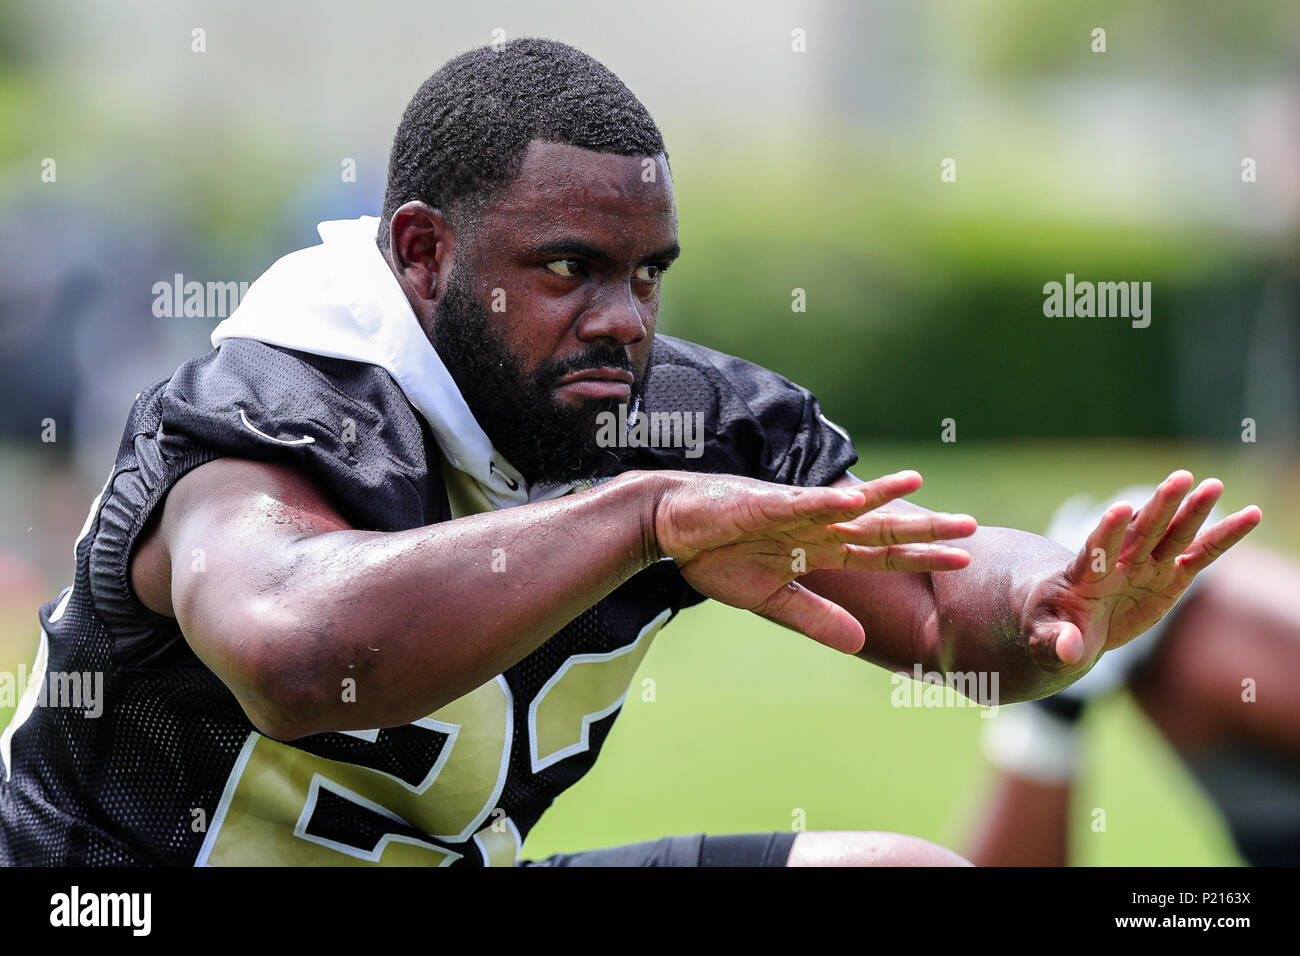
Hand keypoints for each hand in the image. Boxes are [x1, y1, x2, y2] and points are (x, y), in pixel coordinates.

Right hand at [652, 470, 976, 653]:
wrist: (673, 525)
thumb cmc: (718, 555)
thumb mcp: (770, 600)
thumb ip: (816, 618)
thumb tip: (861, 644)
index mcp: (820, 549)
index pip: (881, 554)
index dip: (922, 556)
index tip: (963, 560)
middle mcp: (817, 526)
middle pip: (879, 529)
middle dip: (924, 529)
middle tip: (972, 528)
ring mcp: (794, 512)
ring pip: (847, 506)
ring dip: (884, 499)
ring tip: (919, 486)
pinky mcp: (764, 504)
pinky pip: (800, 504)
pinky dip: (826, 502)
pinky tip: (854, 499)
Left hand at [1019, 470, 1260, 669]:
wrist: (1068, 622)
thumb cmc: (1049, 627)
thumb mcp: (1044, 639)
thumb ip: (1055, 641)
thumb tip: (1069, 650)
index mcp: (1083, 575)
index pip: (1096, 549)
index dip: (1107, 531)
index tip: (1119, 508)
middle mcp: (1118, 562)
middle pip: (1141, 531)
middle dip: (1159, 507)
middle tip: (1180, 478)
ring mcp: (1146, 566)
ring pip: (1172, 535)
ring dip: (1192, 511)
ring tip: (1214, 485)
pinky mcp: (1169, 576)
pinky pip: (1200, 555)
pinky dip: (1223, 537)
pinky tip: (1250, 515)